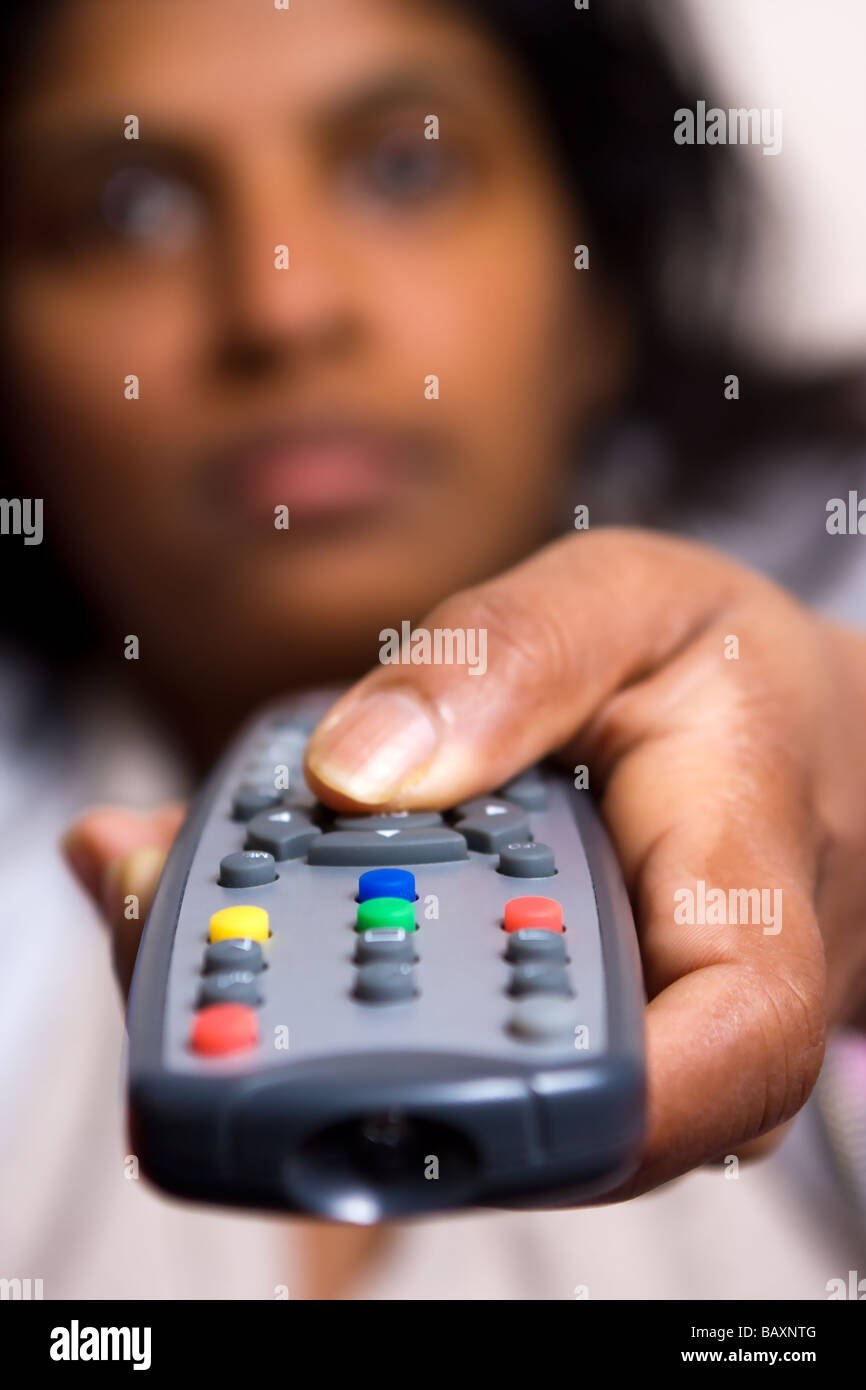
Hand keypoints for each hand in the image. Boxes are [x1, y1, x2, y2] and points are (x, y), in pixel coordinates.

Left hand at [62, 528, 865, 1199]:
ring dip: (278, 989)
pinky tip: (205, 871)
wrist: (770, 743)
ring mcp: (583, 1043)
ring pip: (432, 1077)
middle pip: (500, 1095)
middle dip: (312, 1022)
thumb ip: (513, 658)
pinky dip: (295, 953)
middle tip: (166, 901)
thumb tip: (361, 764)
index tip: (364, 1045)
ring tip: (160, 871)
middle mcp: (664, 1028)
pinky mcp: (516, 1023)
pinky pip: (409, 1024)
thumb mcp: (636, 603)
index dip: (546, 1094)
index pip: (712, 1065)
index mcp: (744, 921)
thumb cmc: (728, 680)